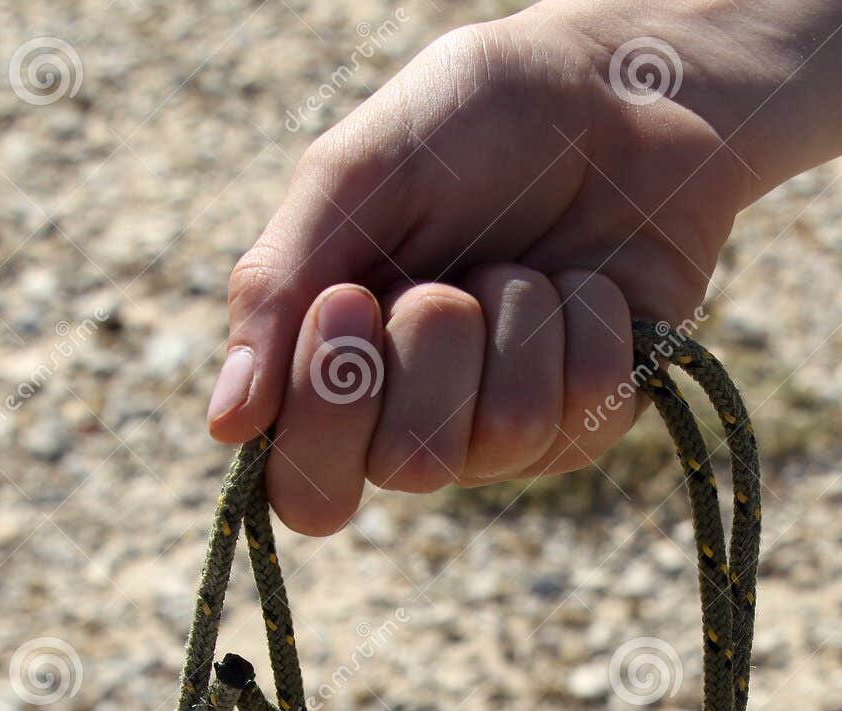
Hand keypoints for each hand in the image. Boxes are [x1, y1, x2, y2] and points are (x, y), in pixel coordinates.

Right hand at [207, 2, 751, 533]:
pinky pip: (584, 406)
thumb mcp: (353, 177)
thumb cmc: (470, 126)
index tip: (350, 303)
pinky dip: (584, 319)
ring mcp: (510, 431)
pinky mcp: (592, 418)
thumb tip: (226, 425)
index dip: (327, 416)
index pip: (305, 488)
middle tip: (447, 277)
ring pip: (506, 432)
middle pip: (409, 467)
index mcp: (339, 377)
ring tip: (518, 264)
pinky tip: (585, 281)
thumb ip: (277, 290)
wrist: (616, 92)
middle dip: (434, 347)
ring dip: (515, 319)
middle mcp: (419, 423)